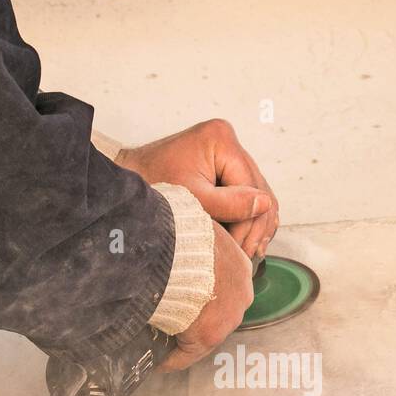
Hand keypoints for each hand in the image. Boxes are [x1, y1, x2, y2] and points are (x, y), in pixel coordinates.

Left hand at [115, 119, 279, 259]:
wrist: (129, 179)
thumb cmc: (152, 185)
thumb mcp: (192, 199)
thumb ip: (229, 204)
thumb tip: (266, 205)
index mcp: (220, 138)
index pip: (250, 186)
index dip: (249, 222)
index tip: (241, 251)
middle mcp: (227, 140)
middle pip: (258, 188)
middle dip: (255, 225)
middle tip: (248, 256)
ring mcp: (227, 152)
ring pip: (258, 192)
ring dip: (256, 223)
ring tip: (250, 251)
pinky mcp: (224, 166)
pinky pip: (247, 192)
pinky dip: (248, 215)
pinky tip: (248, 237)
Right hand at [159, 224, 253, 371]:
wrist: (175, 247)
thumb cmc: (179, 229)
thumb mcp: (196, 223)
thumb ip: (195, 235)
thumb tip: (179, 226)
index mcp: (239, 265)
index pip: (223, 285)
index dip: (201, 292)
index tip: (182, 295)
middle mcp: (241, 294)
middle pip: (217, 312)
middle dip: (195, 317)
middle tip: (168, 316)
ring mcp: (228, 317)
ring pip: (204, 334)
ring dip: (183, 336)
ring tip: (158, 336)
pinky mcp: (208, 336)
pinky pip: (186, 355)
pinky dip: (171, 359)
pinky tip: (157, 360)